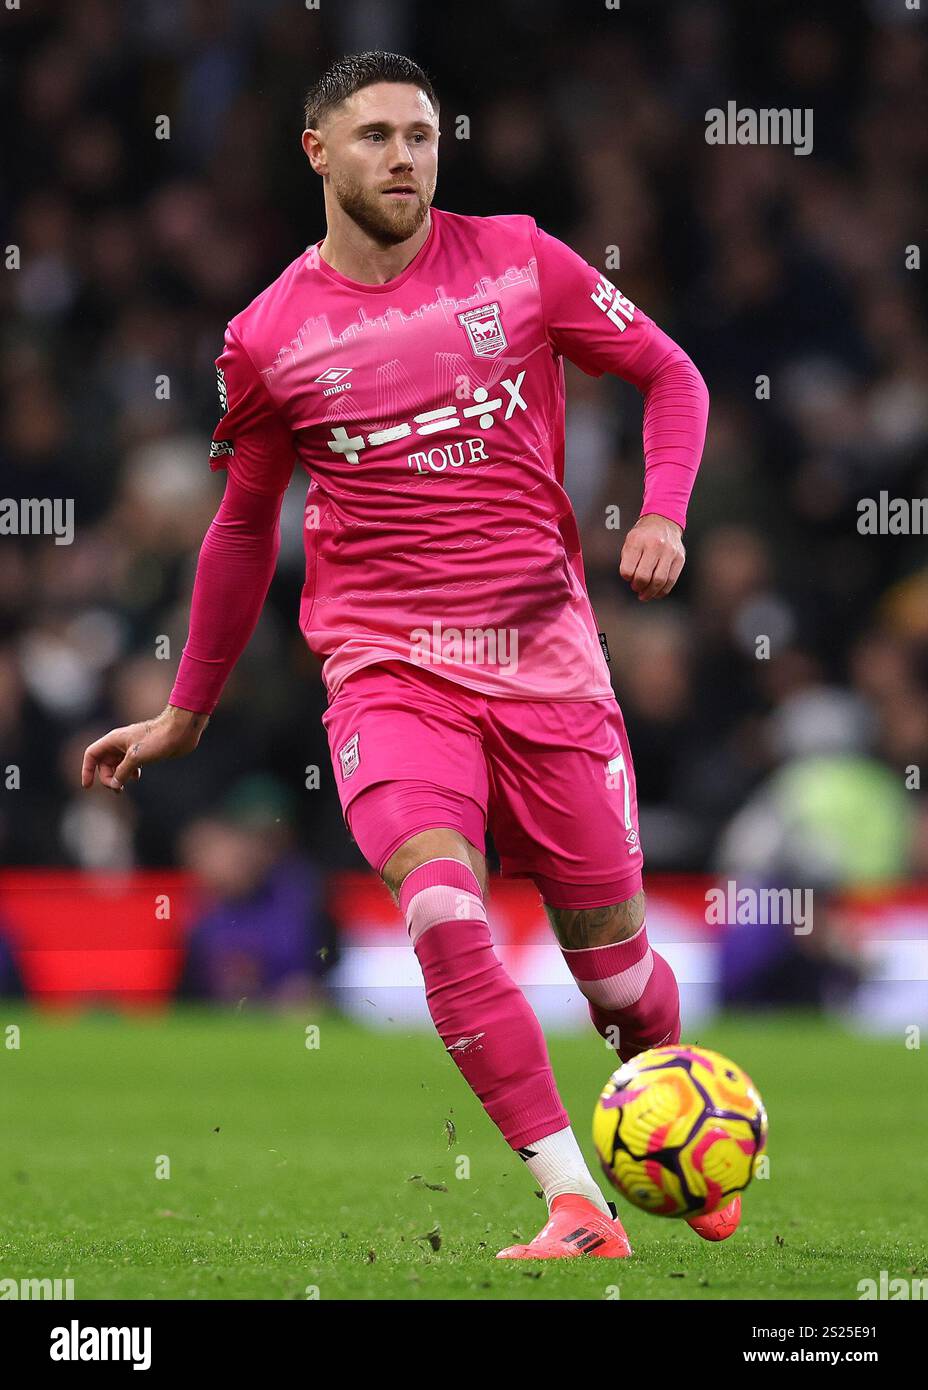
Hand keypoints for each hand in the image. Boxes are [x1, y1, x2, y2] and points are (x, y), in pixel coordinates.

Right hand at [81, 705, 209, 792]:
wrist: (179, 731)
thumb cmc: (158, 739)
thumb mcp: (136, 757)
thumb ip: (122, 772)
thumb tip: (114, 785)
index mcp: (114, 740)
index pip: (92, 754)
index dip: (87, 770)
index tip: (88, 786)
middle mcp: (120, 743)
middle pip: (103, 763)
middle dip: (106, 778)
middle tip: (117, 789)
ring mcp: (131, 748)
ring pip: (116, 765)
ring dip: (117, 777)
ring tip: (122, 788)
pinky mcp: (143, 753)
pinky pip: (129, 765)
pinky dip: (129, 774)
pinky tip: (136, 778)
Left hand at [619, 513, 685, 600]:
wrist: (663, 521)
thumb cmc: (643, 535)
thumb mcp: (629, 541)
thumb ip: (628, 561)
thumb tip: (632, 581)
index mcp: (637, 541)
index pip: (628, 569)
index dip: (626, 577)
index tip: (628, 577)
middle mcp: (655, 545)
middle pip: (644, 576)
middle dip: (638, 586)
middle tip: (636, 588)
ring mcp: (669, 551)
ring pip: (659, 581)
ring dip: (650, 592)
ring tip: (644, 595)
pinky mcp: (680, 558)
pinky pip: (671, 580)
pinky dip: (662, 590)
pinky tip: (656, 593)